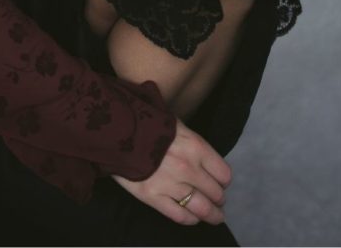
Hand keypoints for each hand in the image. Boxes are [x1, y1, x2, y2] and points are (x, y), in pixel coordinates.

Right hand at [111, 118, 231, 226]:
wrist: (116, 130)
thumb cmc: (147, 121)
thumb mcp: (176, 123)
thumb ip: (192, 141)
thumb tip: (203, 156)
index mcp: (196, 147)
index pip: (223, 174)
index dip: (223, 180)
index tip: (220, 182)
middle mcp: (188, 169)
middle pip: (215, 194)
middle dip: (218, 199)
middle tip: (218, 200)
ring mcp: (172, 186)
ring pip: (202, 209)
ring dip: (212, 215)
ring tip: (215, 217)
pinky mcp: (154, 198)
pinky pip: (180, 216)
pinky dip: (190, 219)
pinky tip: (193, 217)